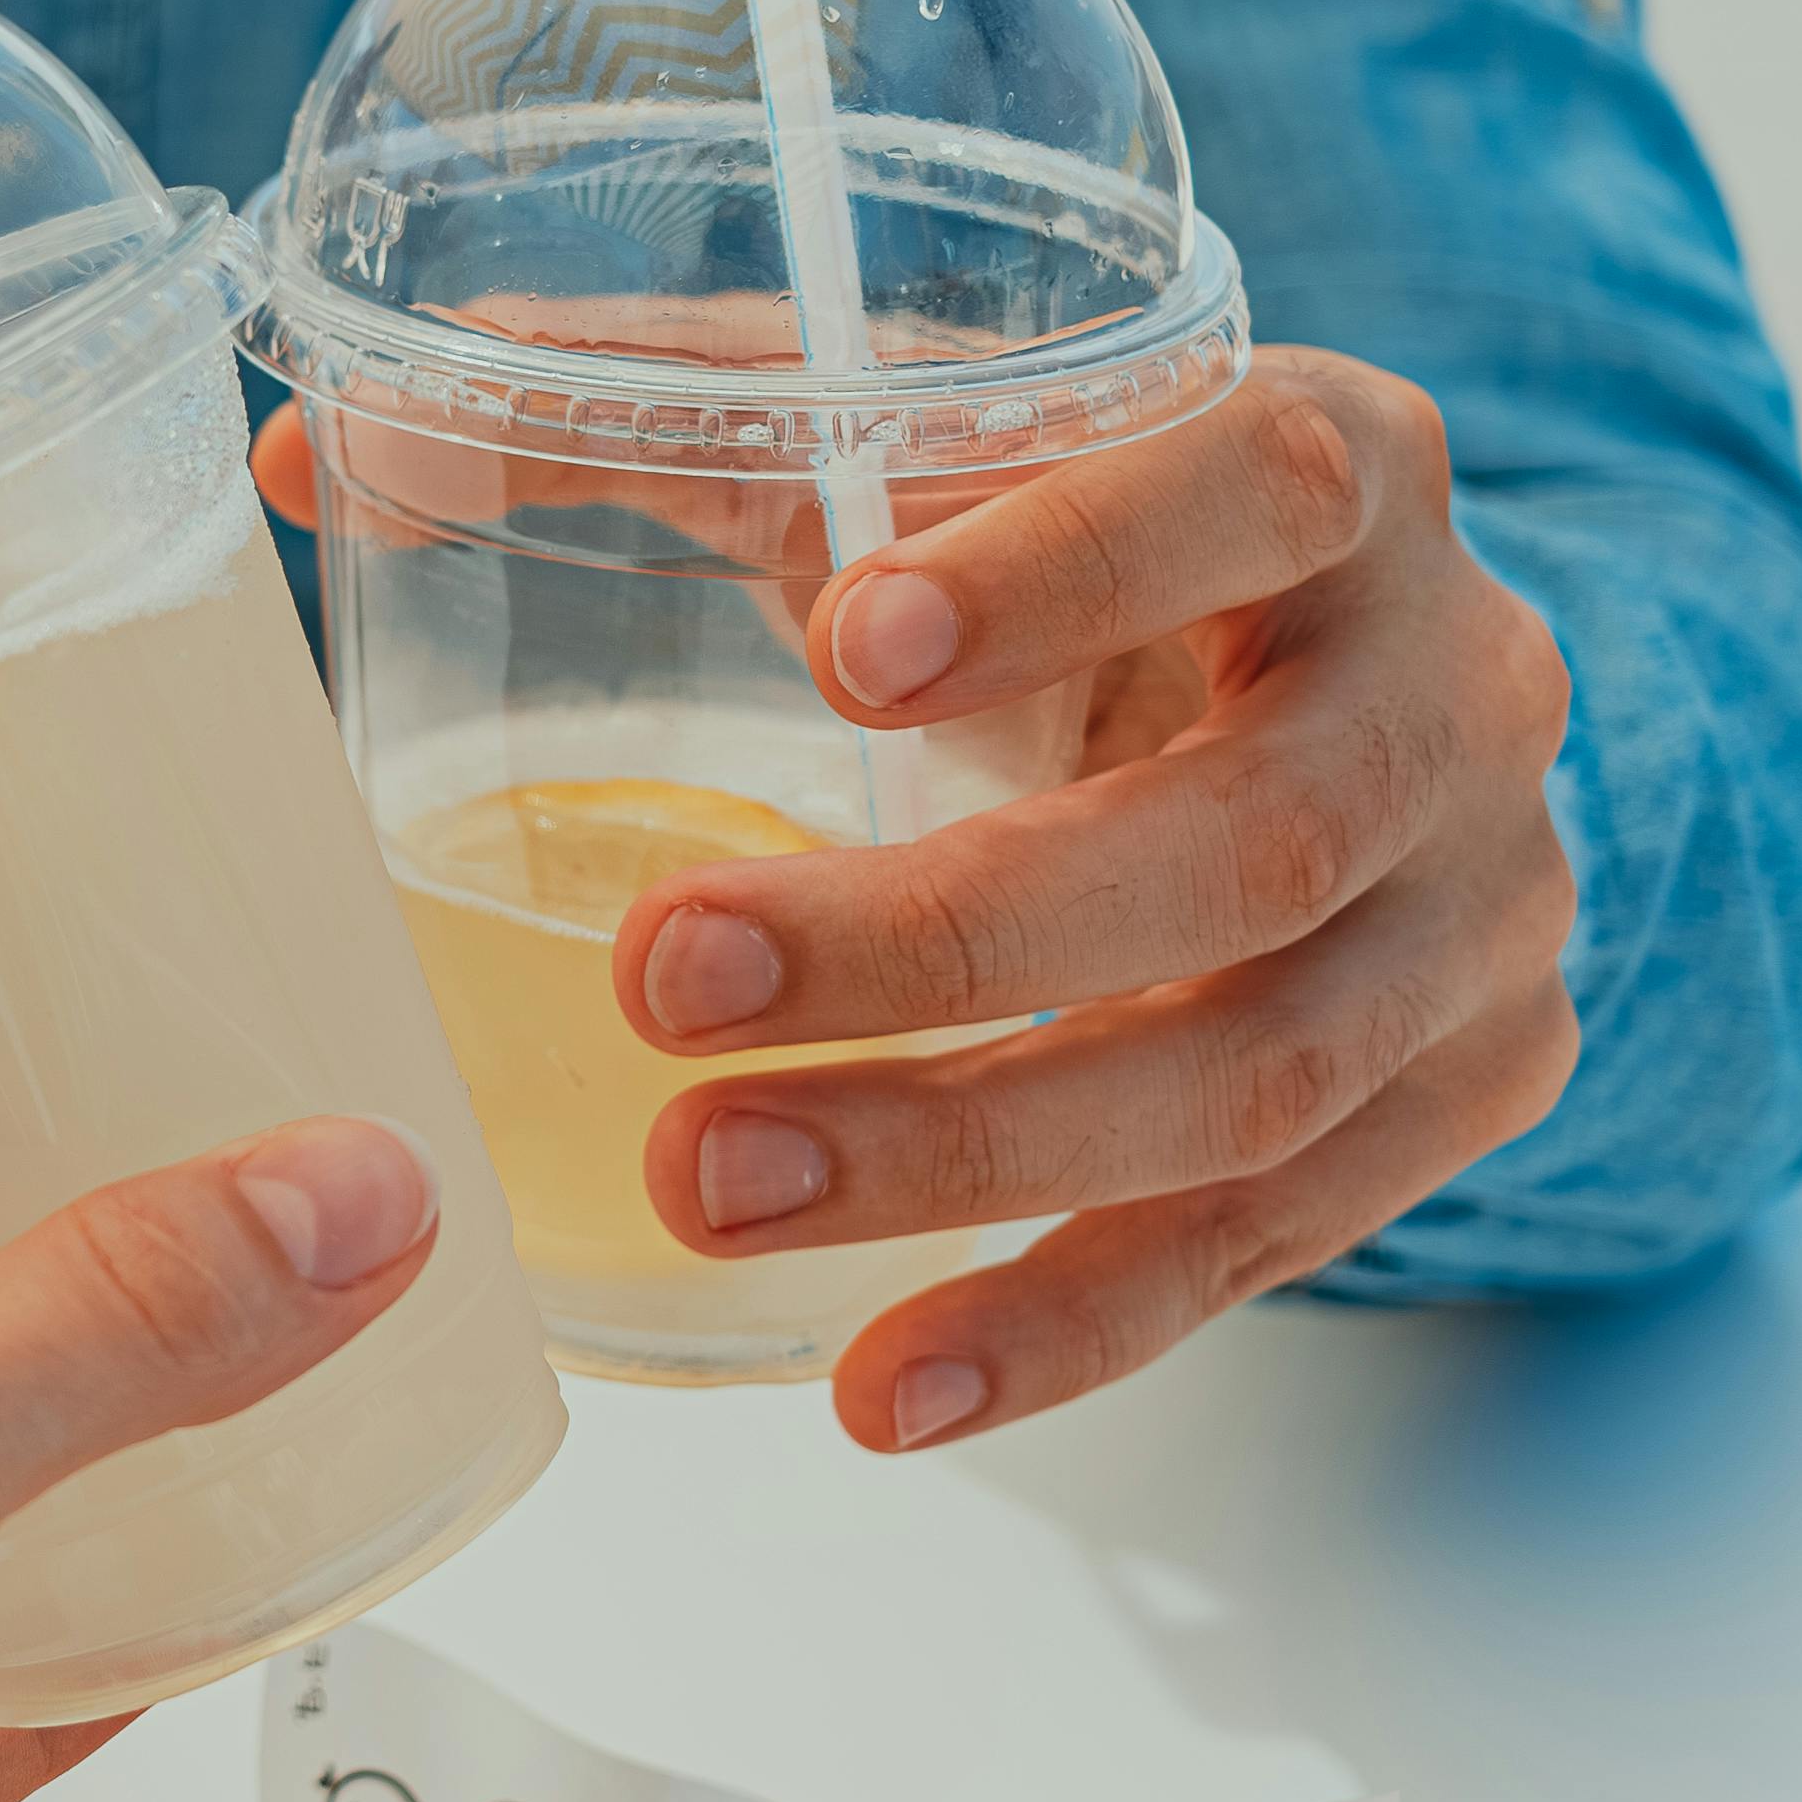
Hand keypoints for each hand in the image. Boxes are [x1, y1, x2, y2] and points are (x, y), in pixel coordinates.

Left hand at [608, 350, 1576, 1446]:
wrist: (1359, 681)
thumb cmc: (1075, 534)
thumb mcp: (908, 437)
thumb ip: (638, 417)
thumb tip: (315, 452)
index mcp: (1342, 461)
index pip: (1260, 483)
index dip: (1073, 568)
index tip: (847, 655)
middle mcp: (1460, 685)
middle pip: (1244, 843)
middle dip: (943, 942)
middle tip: (665, 976)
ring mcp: (1485, 915)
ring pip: (1254, 1076)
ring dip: (962, 1153)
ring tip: (701, 1179)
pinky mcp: (1468, 1092)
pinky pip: (1267, 1247)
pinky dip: (1062, 1325)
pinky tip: (875, 1384)